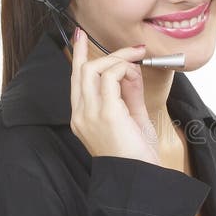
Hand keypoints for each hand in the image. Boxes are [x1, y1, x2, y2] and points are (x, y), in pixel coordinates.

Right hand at [70, 27, 161, 164]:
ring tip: (137, 59)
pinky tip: (135, 73)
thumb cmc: (136, 156)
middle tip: (132, 48)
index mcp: (83, 118)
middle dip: (103, 52)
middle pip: (82, 71)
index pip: (76, 81)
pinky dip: (125, 69)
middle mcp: (81, 115)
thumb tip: (130, 71)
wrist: (139, 178)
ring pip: (94, 69)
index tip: (80, 37)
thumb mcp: (132, 119)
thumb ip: (129, 94)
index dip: (78, 56)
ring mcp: (91, 114)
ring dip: (119, 59)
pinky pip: (111, 76)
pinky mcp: (106, 113)